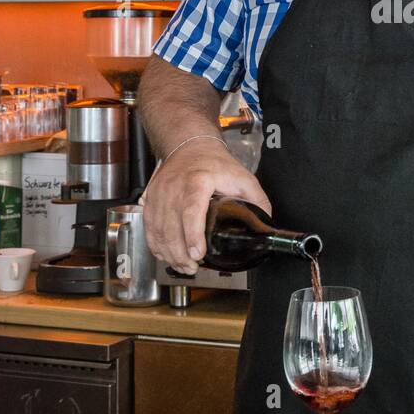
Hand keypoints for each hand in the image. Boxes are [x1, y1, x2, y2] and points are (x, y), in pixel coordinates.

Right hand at [142, 140, 272, 274]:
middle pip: (171, 227)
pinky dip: (156, 245)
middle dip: (180, 254)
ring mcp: (159, 193)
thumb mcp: (243, 178)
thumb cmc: (214, 163)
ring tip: (183, 266)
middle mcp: (174, 187)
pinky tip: (166, 254)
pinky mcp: (149, 199)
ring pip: (157, 230)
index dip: (192, 235)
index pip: (191, 210)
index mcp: (198, 181)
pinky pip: (148, 227)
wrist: (190, 146)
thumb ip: (257, 201)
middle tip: (193, 267)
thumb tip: (265, 225)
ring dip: (169, 253)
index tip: (197, 253)